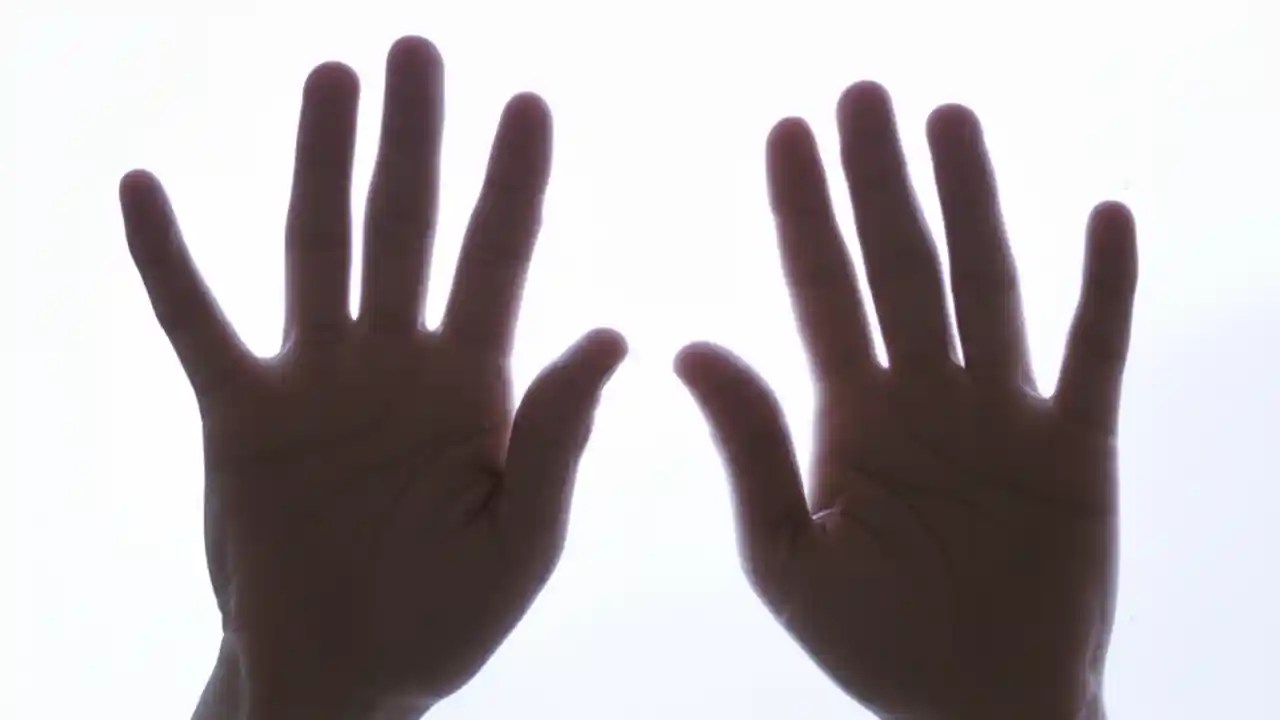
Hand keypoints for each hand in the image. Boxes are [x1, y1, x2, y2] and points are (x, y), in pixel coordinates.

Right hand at [120, 36, 625, 718]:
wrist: (347, 678)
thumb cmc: (446, 616)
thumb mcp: (524, 536)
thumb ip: (559, 435)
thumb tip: (615, 332)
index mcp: (474, 385)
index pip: (499, 260)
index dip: (513, 182)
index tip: (529, 102)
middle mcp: (395, 362)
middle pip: (407, 226)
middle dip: (415, 140)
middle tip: (419, 49)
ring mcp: (315, 381)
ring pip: (316, 248)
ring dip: (319, 163)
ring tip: (329, 77)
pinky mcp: (238, 416)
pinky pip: (196, 323)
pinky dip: (169, 261)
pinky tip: (144, 188)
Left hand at [677, 82, 1136, 718]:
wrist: (977, 710)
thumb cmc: (875, 644)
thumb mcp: (786, 554)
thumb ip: (746, 446)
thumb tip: (686, 343)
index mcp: (849, 416)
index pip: (820, 288)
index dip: (802, 210)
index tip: (785, 132)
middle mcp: (922, 396)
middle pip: (899, 264)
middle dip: (878, 179)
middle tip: (863, 90)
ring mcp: (1002, 414)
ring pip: (987, 284)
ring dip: (974, 202)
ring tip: (952, 120)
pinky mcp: (1076, 447)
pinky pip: (1095, 353)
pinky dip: (1105, 289)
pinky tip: (1104, 217)